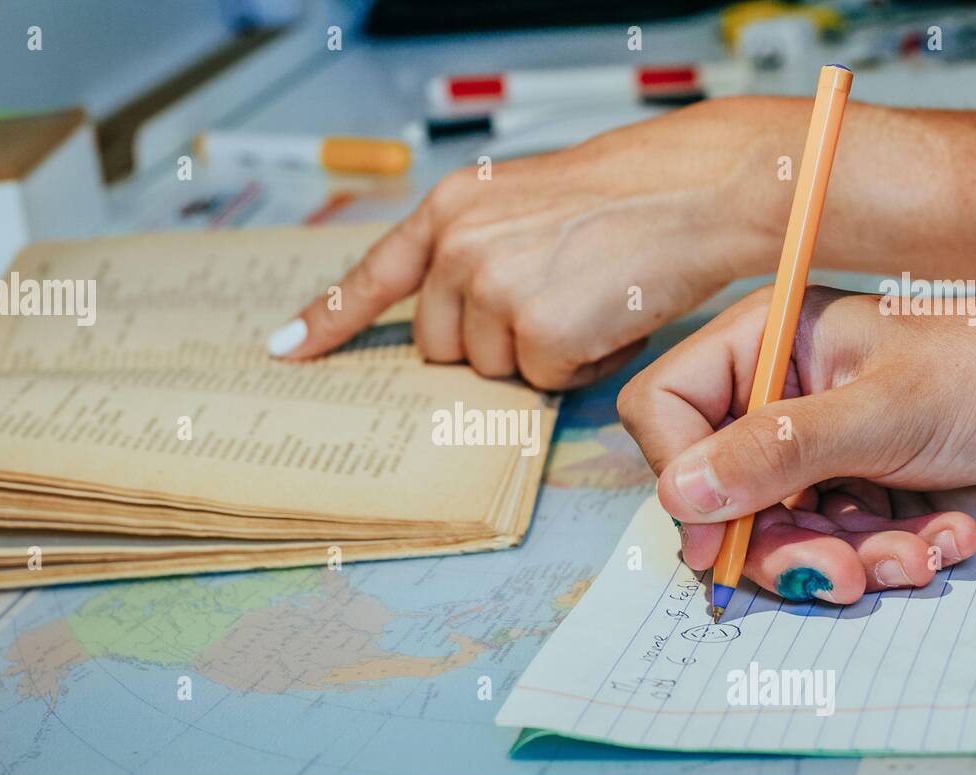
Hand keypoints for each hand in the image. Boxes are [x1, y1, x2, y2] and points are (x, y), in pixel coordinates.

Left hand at [273, 100, 784, 388]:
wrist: (691, 189)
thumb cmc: (621, 198)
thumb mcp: (519, 204)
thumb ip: (471, 254)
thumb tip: (454, 325)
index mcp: (449, 210)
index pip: (372, 276)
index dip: (326, 321)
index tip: (284, 351)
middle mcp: (458, 248)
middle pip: (440, 347)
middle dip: (489, 343)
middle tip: (553, 298)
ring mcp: (493, 289)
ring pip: (490, 370)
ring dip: (539, 354)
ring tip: (588, 300)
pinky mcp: (536, 331)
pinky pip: (543, 383)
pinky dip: (579, 366)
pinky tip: (608, 319)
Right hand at [617, 285, 975, 604]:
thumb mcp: (880, 413)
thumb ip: (775, 452)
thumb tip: (678, 497)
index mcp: (762, 344)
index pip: (667, 408)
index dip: (681, 475)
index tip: (717, 537)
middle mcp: (772, 398)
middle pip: (716, 491)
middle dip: (777, 543)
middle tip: (833, 575)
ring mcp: (808, 452)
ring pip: (771, 533)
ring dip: (839, 560)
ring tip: (910, 558)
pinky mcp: (846, 497)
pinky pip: (824, 549)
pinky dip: (877, 560)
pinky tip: (937, 541)